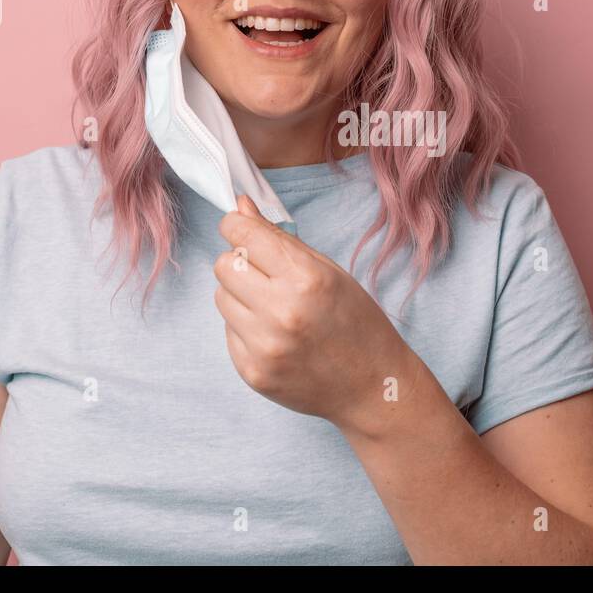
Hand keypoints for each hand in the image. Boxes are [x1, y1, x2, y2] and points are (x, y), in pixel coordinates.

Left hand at [213, 194, 416, 430]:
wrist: (371, 386)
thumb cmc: (356, 323)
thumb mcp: (328, 271)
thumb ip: (280, 239)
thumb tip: (240, 206)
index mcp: (306, 278)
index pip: (242, 234)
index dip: (237, 225)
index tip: (241, 228)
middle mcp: (281, 312)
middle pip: (223, 264)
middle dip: (239, 262)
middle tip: (265, 274)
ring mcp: (264, 346)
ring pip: (220, 297)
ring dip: (240, 295)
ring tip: (273, 307)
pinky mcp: (252, 372)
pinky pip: (228, 332)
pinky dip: (245, 327)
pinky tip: (275, 335)